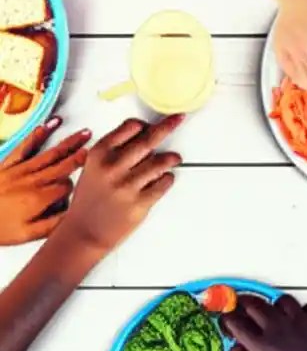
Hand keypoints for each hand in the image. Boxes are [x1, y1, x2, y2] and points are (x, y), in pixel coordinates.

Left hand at [0, 118, 89, 244]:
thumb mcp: (27, 235)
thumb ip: (53, 225)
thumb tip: (74, 216)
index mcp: (39, 198)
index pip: (68, 187)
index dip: (77, 188)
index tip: (84, 188)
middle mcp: (32, 181)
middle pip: (63, 165)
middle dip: (82, 154)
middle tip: (99, 144)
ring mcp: (19, 171)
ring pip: (50, 154)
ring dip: (68, 143)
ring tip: (84, 133)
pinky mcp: (7, 166)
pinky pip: (24, 148)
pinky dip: (36, 136)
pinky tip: (46, 126)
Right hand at [53, 116, 183, 255]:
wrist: (84, 231)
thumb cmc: (90, 199)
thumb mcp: (92, 168)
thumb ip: (114, 152)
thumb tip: (143, 134)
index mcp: (99, 154)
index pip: (129, 128)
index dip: (144, 125)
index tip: (153, 123)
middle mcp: (113, 167)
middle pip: (148, 140)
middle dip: (167, 127)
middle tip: (177, 119)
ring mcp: (127, 185)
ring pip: (160, 161)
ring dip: (171, 158)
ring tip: (174, 158)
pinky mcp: (140, 202)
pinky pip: (164, 183)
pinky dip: (167, 178)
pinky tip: (163, 178)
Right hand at [224, 295, 306, 350]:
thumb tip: (237, 345)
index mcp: (260, 344)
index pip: (235, 320)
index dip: (227, 319)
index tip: (227, 323)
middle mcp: (280, 329)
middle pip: (255, 303)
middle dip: (243, 305)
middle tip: (242, 311)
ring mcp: (303, 325)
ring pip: (283, 300)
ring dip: (273, 305)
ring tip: (270, 316)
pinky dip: (299, 312)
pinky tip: (295, 323)